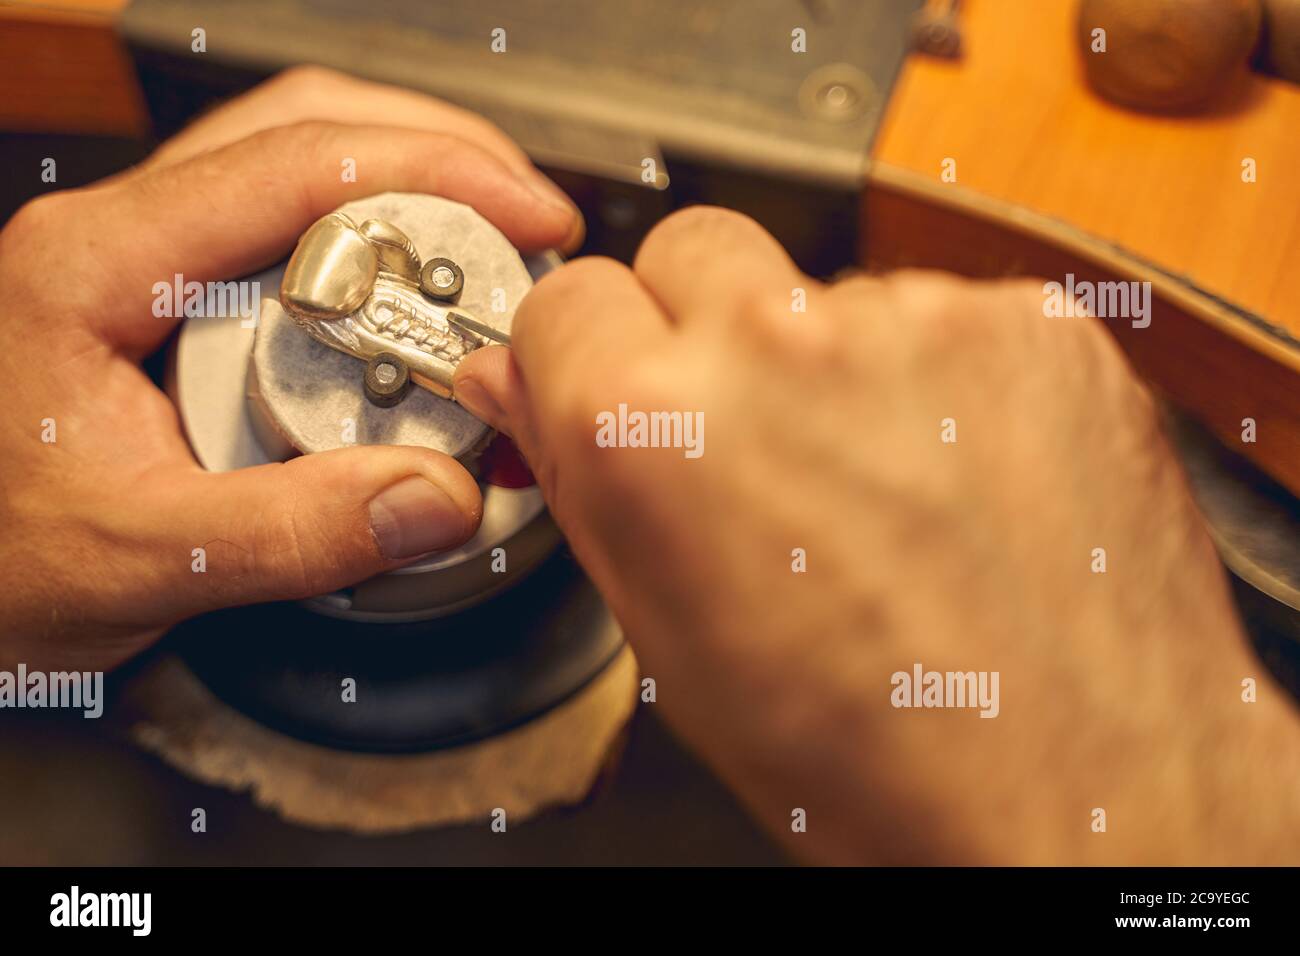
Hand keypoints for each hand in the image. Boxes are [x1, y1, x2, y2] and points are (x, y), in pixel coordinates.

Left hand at [0, 67, 582, 671]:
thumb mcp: (141, 562)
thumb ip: (292, 534)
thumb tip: (437, 497)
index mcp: (95, 263)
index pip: (296, 164)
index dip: (438, 173)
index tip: (529, 215)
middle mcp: (118, 231)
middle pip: (306, 129)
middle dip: (440, 157)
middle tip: (527, 221)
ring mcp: (142, 252)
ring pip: (298, 165)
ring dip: (409, 189)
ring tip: (491, 246)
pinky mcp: (169, 291)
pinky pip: (285, 226)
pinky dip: (372, 241)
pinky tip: (414, 291)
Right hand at [454, 207, 1299, 862]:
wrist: (1082, 796)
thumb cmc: (873, 757)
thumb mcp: (669, 635)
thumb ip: (579, 476)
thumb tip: (518, 386)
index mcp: (656, 426)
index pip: (567, 297)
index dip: (585, 351)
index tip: (611, 377)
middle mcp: (781, 344)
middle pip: (692, 248)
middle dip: (699, 324)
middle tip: (748, 427)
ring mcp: (919, 323)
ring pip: (825, 289)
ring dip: (831, 362)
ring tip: (881, 486)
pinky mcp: (1034, 326)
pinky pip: (945, 315)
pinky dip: (939, 379)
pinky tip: (959, 478)